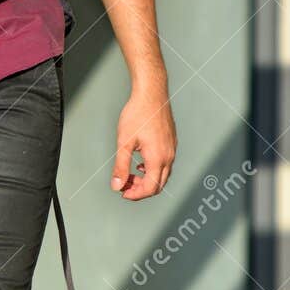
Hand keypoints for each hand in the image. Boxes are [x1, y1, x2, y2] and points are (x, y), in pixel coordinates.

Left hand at [110, 82, 176, 199]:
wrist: (152, 94)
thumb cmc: (138, 114)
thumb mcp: (124, 142)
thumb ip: (121, 166)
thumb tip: (117, 185)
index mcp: (157, 158)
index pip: (150, 188)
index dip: (135, 195)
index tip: (122, 192)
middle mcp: (168, 156)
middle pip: (158, 185)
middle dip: (140, 189)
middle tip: (124, 185)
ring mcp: (172, 149)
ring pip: (163, 175)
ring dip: (147, 179)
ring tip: (130, 174)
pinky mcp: (172, 142)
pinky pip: (165, 164)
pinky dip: (153, 169)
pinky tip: (141, 163)